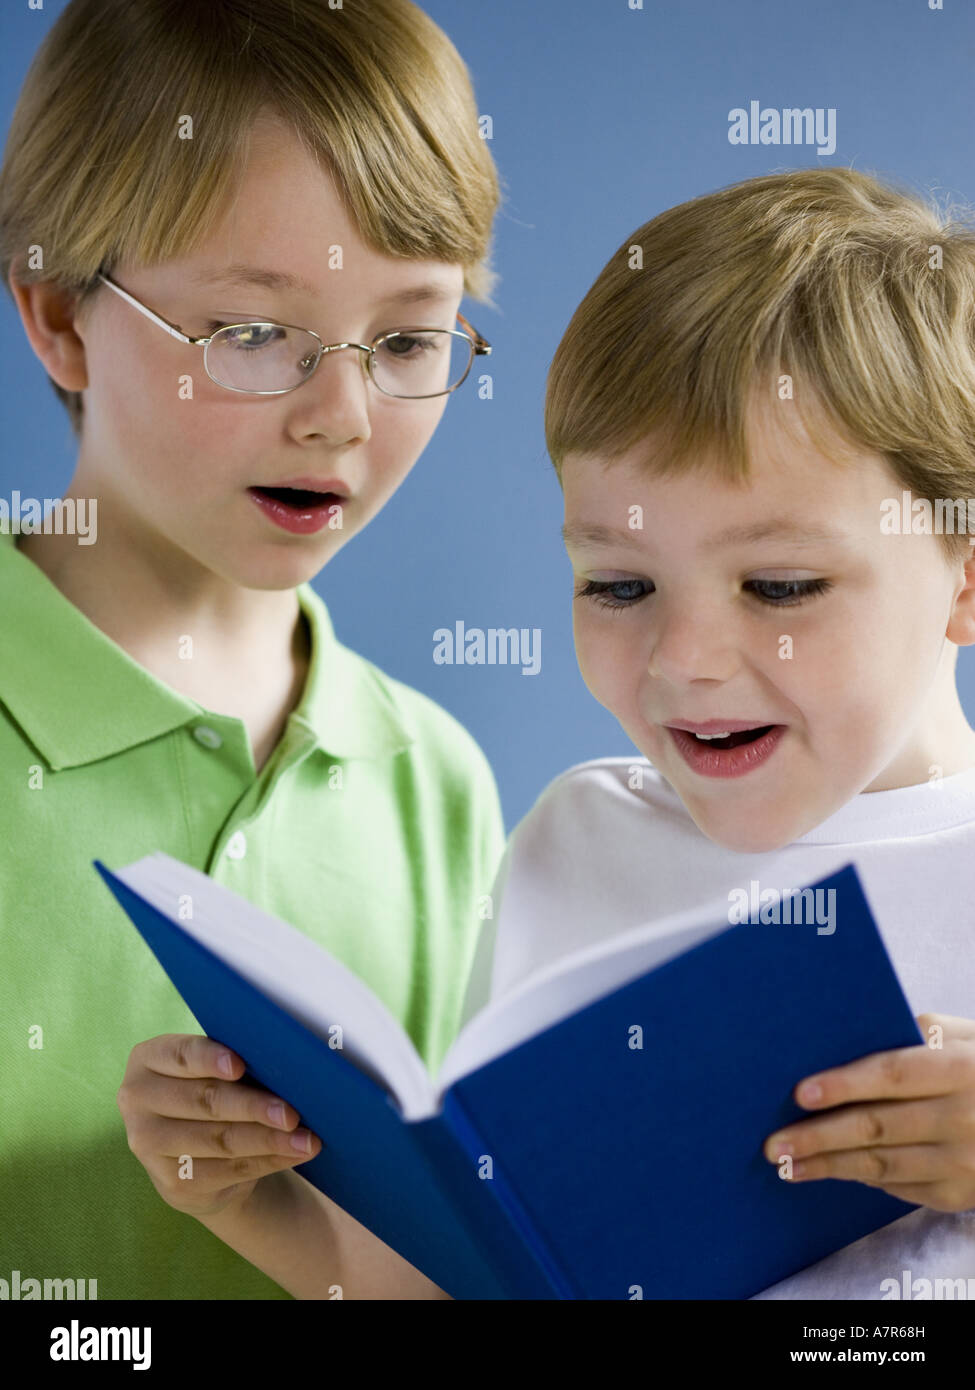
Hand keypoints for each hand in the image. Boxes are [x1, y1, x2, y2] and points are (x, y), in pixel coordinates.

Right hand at [117, 1034, 322, 1218]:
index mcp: (147, 1059)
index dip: (209, 1059)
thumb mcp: (211, 1069)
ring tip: (306, 1139)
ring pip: (219, 1141)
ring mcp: (149, 1146)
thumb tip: (283, 1062)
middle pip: (204, 1102)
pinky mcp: (171, 1183)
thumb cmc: (211, 1090)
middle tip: (293, 1113)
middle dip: (254, 1107)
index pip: (179, 1055)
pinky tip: (294, 1154)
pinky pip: (228, 1170)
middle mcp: (137, 1101)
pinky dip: (268, 1161)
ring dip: (269, 1140)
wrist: (195, 1151)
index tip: (240, 1066)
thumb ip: (232, 1063)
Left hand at [763, 1013, 974, 1211]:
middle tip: (773, 1143)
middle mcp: (963, 1118)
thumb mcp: (968, 1037)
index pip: (893, 1075)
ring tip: (787, 1165)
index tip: (800, 1093)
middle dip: (819, 1136)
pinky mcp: (958, 1194)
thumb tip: (857, 1031)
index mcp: (961, 1069)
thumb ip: (921, 1030)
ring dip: (828, 1166)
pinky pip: (899, 1187)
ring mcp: (963, 1163)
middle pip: (878, 1128)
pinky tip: (830, 1170)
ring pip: (882, 1165)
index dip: (844, 1084)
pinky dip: (861, 1178)